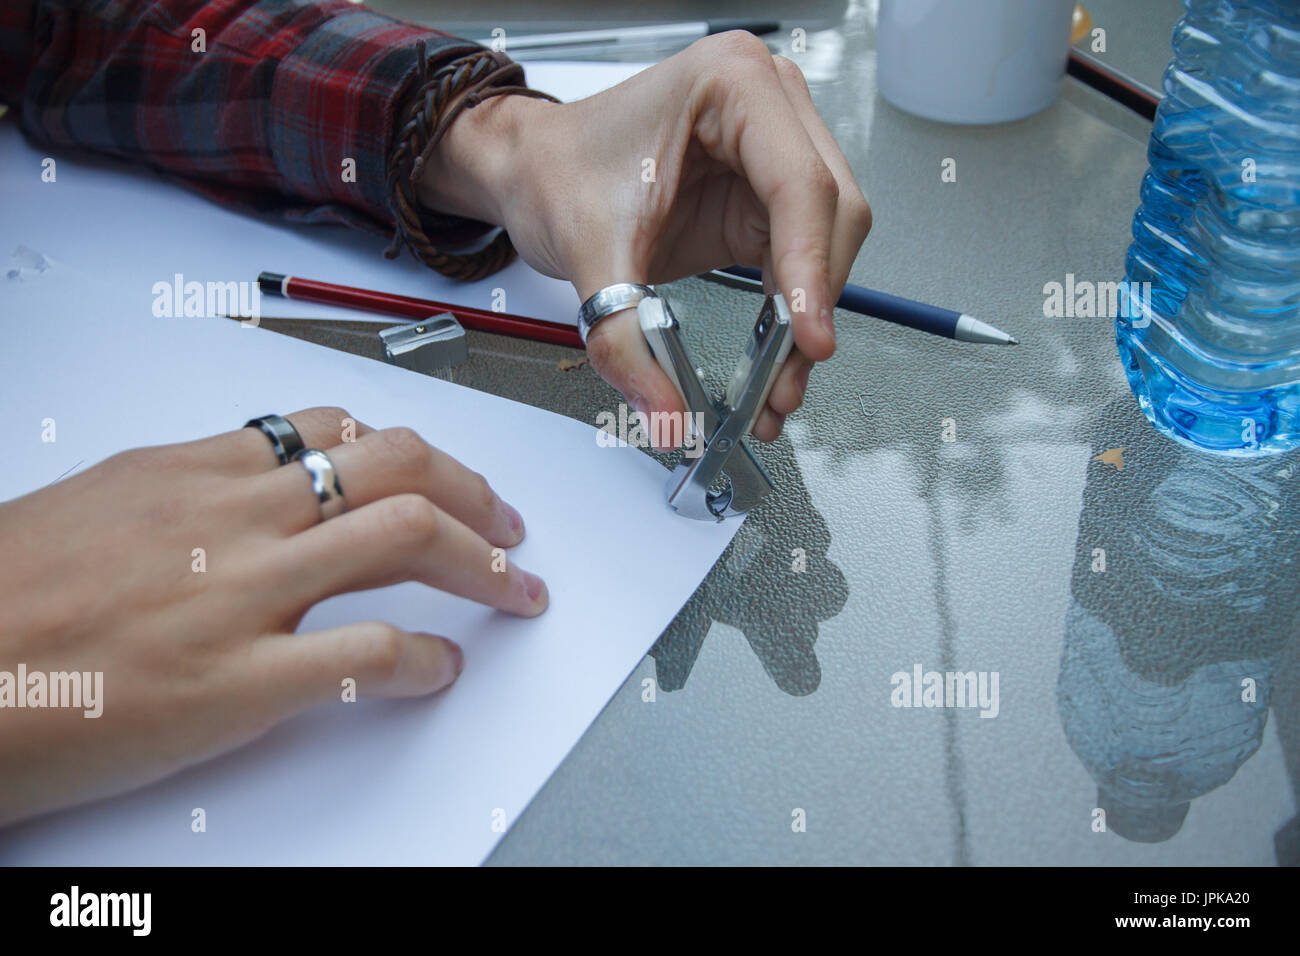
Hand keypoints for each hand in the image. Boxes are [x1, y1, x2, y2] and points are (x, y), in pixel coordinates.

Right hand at [0, 408, 546, 826]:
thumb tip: (253, 496)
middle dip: (474, 491)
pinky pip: (369, 654)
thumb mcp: (97, 507)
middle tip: (508, 523)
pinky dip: (426, 659)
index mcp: (194, 470)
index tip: (443, 477)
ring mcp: (240, 594)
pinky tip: (439, 670)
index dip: (413, 452)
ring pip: (404, 539)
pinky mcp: (236, 683)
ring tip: (514, 587)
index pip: (336, 428)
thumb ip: (186, 495)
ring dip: (483, 563)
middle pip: (395, 466)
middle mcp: (230, 515)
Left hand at [419, 31, 871, 442]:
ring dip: (808, 319)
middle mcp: (768, 107)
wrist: (532, 174)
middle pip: (831, 214)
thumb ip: (627, 336)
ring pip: (829, 243)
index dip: (812, 267)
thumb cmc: (555, 171)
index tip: (807, 337)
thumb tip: (666, 412)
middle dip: (812, 304)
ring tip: (776, 386)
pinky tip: (774, 360)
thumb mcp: (587, 252)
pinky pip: (801, 262)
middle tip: (784, 379)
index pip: (799, 184)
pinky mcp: (767, 199)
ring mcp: (774, 152)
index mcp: (731, 83)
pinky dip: (791, 315)